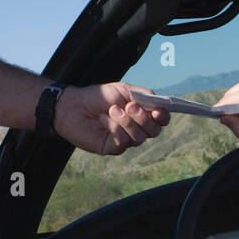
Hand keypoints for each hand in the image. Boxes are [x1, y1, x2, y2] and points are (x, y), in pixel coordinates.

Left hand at [54, 83, 168, 154]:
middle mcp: (137, 128)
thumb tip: (160, 104)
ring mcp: (126, 139)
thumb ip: (143, 95)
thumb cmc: (98, 96)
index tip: (157, 112)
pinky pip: (123, 142)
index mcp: (142, 113)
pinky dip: (115, 129)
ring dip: (127, 122)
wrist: (74, 106)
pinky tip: (103, 119)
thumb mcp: (123, 90)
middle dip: (143, 119)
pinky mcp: (114, 148)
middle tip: (129, 106)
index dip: (163, 117)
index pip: (161, 119)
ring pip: (139, 137)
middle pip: (154, 131)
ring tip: (112, 110)